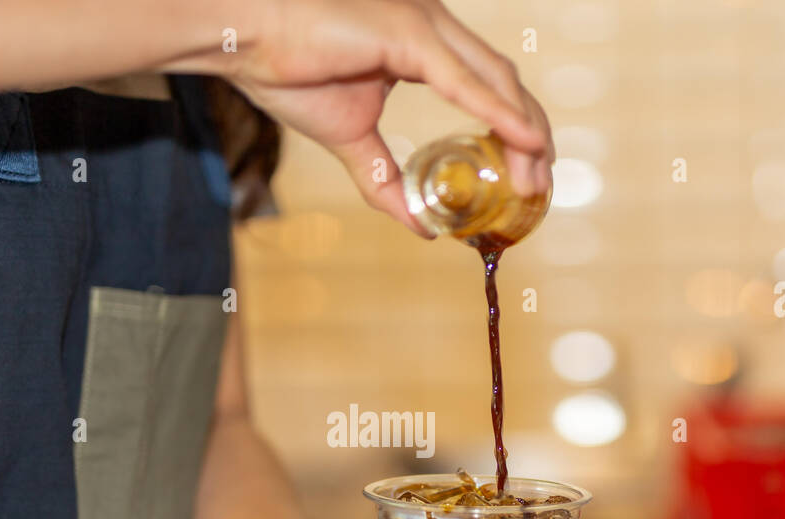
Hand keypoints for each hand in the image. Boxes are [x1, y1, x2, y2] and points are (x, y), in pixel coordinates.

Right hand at [222, 0, 553, 233]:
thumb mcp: (350, 141)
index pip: (488, 88)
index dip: (513, 131)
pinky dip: (499, 115)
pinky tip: (524, 144)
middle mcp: (434, 27)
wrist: (243, 38)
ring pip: (496, 82)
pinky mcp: (409, 33)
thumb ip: (386, 182)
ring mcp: (425, 24)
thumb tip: (421, 228)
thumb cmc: (287, 70)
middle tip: (541, 188)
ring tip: (535, 180)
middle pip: (504, 84)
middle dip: (531, 138)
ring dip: (523, 134)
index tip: (527, 176)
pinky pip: (467, 83)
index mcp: (424, 45)